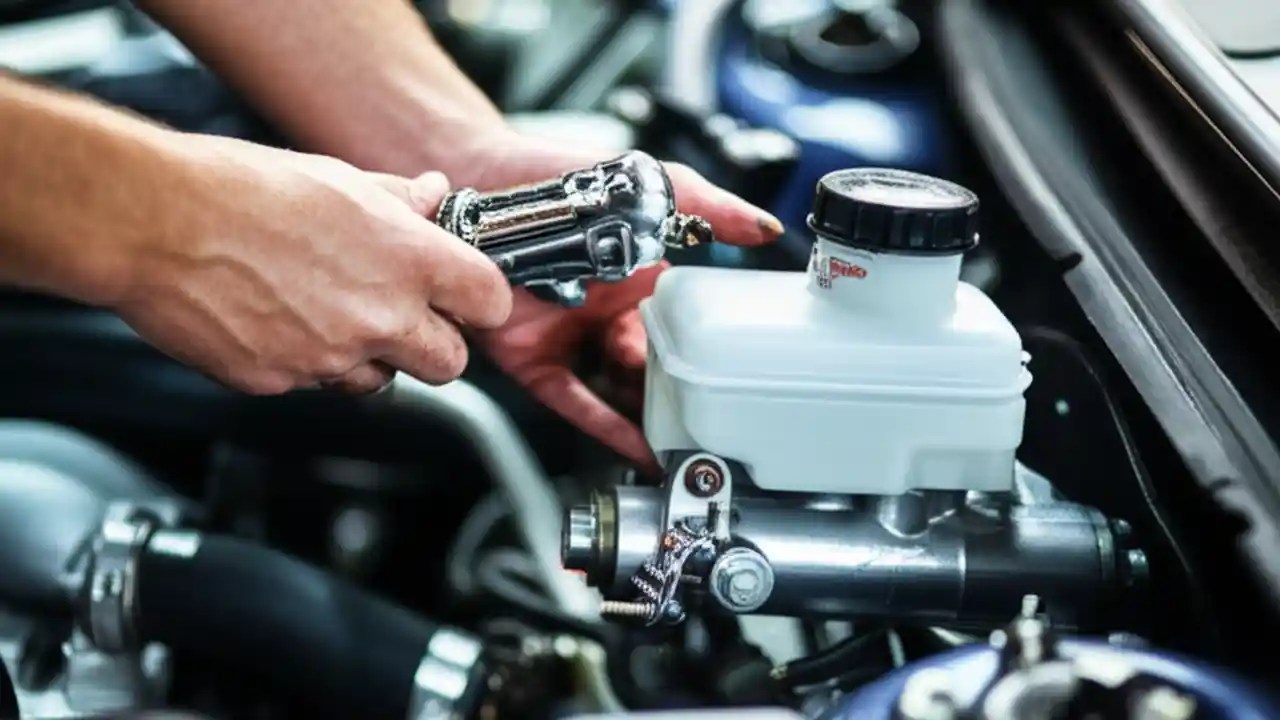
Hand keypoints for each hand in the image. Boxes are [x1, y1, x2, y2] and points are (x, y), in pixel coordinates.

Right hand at [112, 136, 511, 394]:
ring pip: (380, 382)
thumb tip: (433, 199)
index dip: (483, 302)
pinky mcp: (281, 383)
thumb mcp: (337, 178)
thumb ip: (399, 201)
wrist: (153, 222)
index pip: (492, 302)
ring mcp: (330, 358)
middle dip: (435, 346)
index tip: (469, 297)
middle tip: (405, 318)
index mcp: (408, 259)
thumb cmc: (238, 190)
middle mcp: (379, 316)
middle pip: (450, 364)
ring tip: (324, 311)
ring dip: (367, 358)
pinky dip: (304, 362)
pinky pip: (313, 385)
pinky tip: (276, 319)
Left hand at [461, 133, 783, 471]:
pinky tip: (642, 449)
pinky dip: (607, 426)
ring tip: (690, 445)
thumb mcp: (645, 186)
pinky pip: (574, 401)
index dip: (707, 351)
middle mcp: (606, 313)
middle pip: (654, 366)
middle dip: (683, 394)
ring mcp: (571, 337)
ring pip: (619, 389)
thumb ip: (707, 208)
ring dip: (652, 418)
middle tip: (716, 416)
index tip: (738, 374)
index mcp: (636, 280)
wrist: (481, 178)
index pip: (682, 326)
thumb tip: (764, 229)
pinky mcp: (534, 358)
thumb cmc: (557, 175)